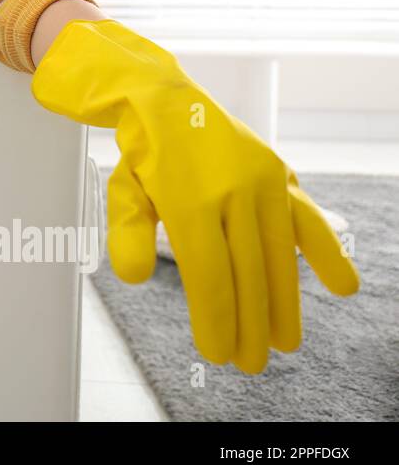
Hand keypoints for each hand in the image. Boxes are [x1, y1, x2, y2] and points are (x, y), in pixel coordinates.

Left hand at [30, 18, 359, 373]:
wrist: (164, 100)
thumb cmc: (140, 157)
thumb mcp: (121, 192)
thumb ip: (127, 233)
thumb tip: (134, 276)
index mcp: (188, 200)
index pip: (209, 274)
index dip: (217, 318)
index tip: (218, 354)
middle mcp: (231, 190)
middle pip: (246, 273)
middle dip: (249, 324)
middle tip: (250, 365)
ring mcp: (261, 181)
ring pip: (278, 254)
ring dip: (285, 302)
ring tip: (286, 342)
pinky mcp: (280, 174)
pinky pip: (307, 218)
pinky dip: (326, 252)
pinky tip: (343, 286)